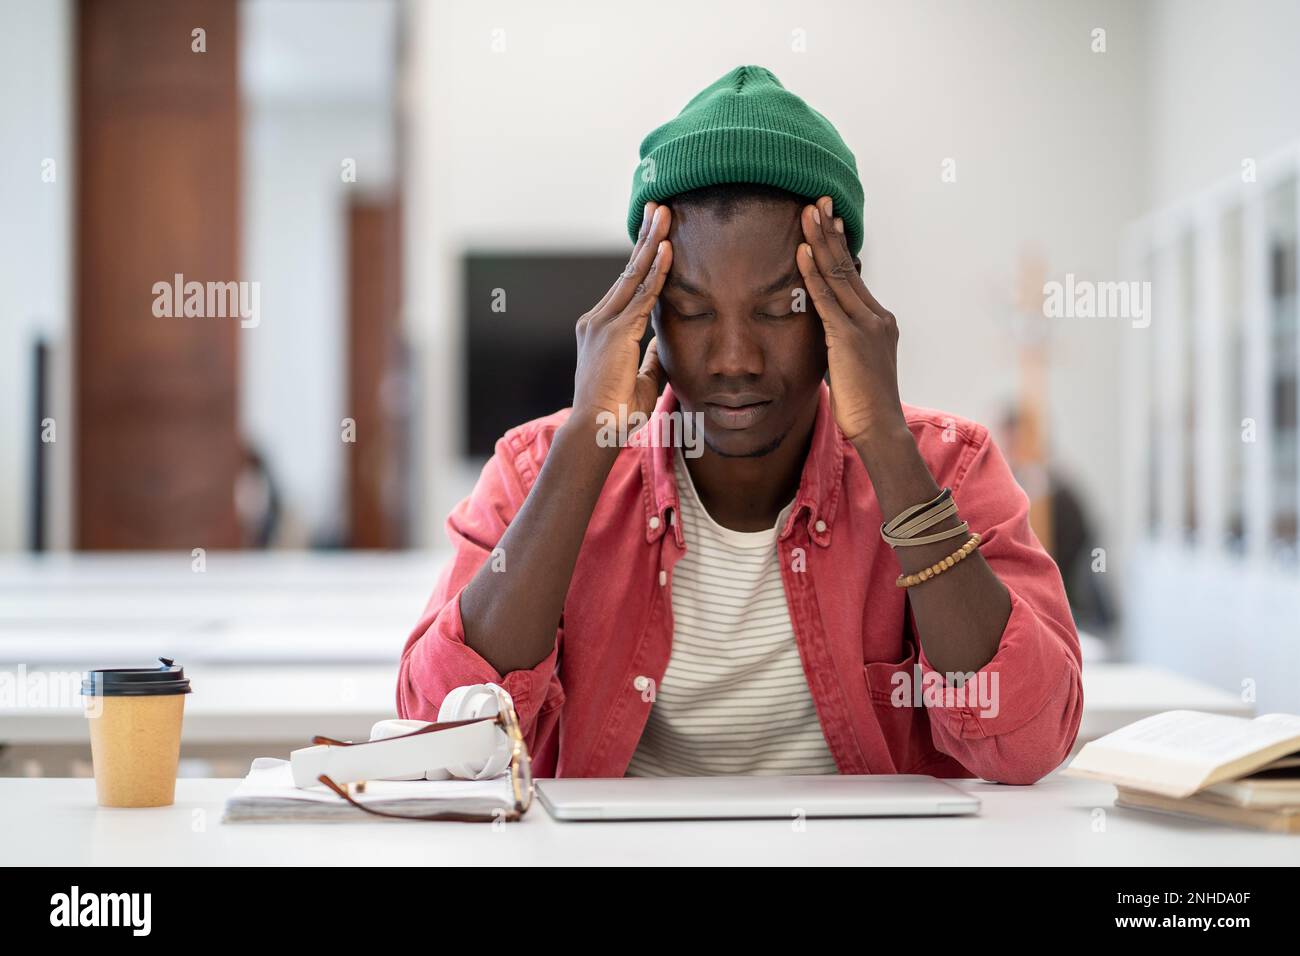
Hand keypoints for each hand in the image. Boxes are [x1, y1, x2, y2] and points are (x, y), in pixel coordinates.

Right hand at [570, 201, 672, 435]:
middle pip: (628, 270)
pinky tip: (668, 249)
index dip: (644, 260)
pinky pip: (641, 295)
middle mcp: (598, 320)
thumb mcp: (641, 380)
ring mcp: (604, 323)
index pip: (627, 286)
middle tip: (659, 208)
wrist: (595, 430)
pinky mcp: (615, 332)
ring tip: (665, 214)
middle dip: (645, 238)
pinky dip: (657, 271)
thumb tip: (664, 343)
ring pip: (633, 274)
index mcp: (601, 330)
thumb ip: (652, 358)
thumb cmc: (615, 414)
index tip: (658, 237)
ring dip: (652, 242)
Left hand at [795, 195, 906, 448]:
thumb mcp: (853, 364)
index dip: (839, 246)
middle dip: (830, 232)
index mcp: (879, 321)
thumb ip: (842, 342)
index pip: (853, 276)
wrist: (880, 428)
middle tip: (817, 201)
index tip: (829, 220)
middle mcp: (876, 317)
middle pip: (847, 266)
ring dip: (820, 241)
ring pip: (838, 275)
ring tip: (807, 213)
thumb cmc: (864, 405)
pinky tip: (802, 253)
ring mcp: (865, 326)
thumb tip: (825, 334)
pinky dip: (813, 275)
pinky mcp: (849, 339)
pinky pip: (827, 300)